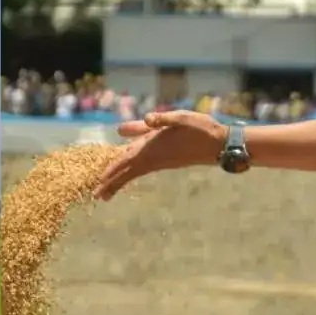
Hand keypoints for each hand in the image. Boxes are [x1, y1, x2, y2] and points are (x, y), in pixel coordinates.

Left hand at [93, 111, 228, 200]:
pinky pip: (142, 170)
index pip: (128, 160)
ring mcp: (160, 161)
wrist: (219, 144)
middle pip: (128, 172)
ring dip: (119, 182)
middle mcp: (155, 157)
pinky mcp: (165, 162)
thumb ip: (162, 119)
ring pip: (134, 173)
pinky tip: (126, 175)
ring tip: (106, 193)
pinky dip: (130, 175)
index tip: (99, 181)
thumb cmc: (201, 128)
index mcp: (154, 146)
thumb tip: (147, 118)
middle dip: (112, 182)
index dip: (113, 170)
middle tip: (96, 195)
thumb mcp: (181, 118)